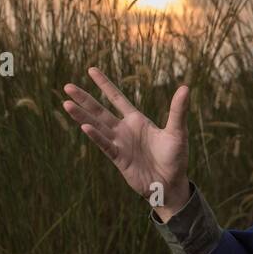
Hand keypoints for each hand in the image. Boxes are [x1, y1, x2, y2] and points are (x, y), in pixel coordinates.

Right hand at [61, 68, 190, 216]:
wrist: (170, 184)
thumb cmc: (175, 158)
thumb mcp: (177, 131)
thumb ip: (178, 110)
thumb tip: (186, 87)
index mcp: (137, 120)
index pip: (117, 98)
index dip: (105, 84)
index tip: (91, 69)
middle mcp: (125, 130)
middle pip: (100, 110)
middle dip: (84, 98)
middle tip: (67, 86)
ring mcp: (120, 144)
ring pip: (97, 126)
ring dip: (82, 116)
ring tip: (66, 103)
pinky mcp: (119, 159)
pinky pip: (105, 145)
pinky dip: (96, 136)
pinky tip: (85, 127)